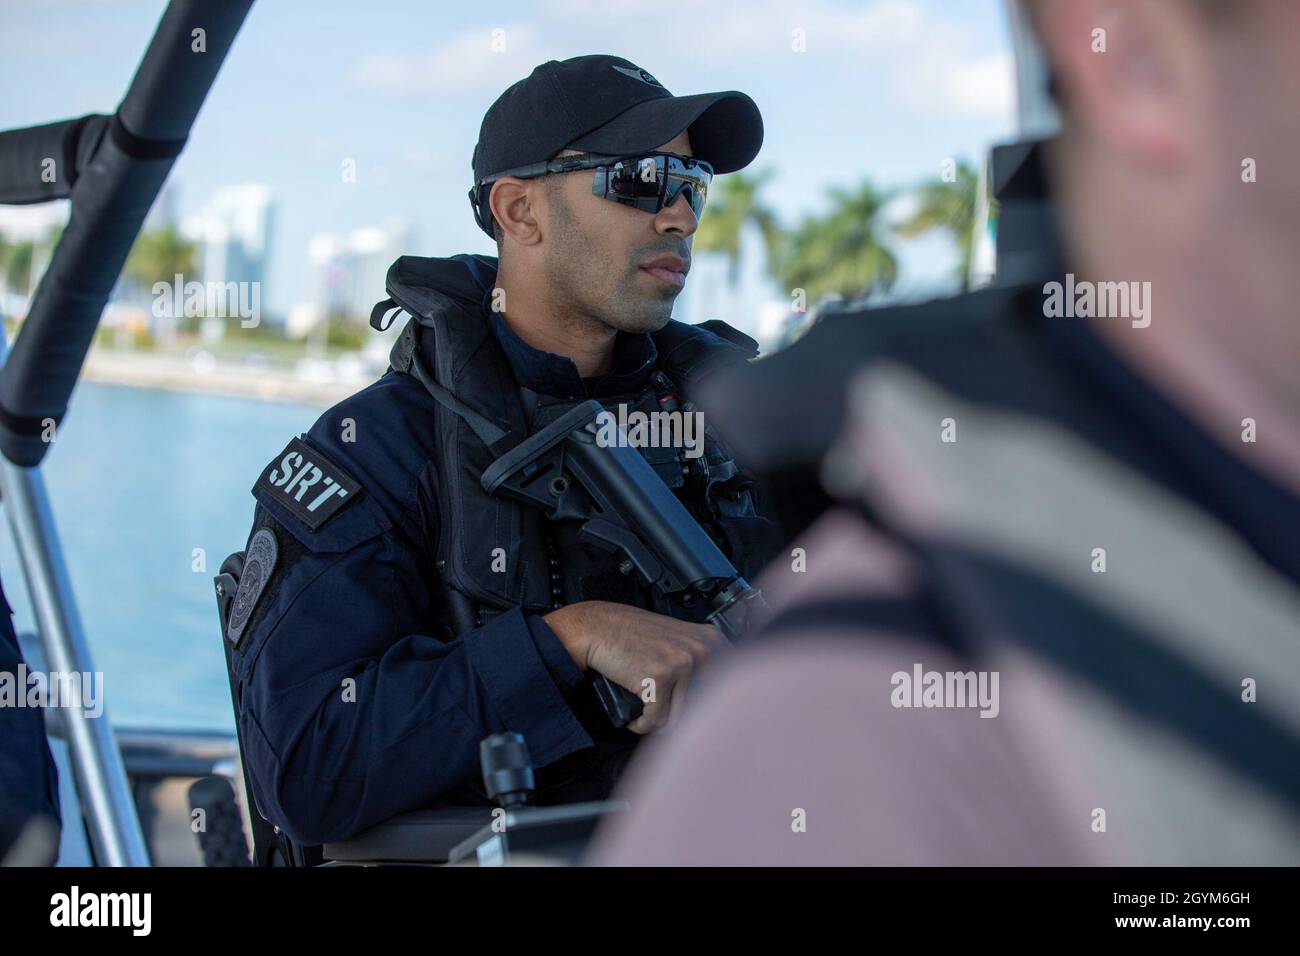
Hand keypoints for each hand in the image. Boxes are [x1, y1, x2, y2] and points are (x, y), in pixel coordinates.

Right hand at [542, 601, 727, 733]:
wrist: (593, 628)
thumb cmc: (628, 635)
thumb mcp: (675, 640)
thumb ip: (698, 661)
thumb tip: (713, 700)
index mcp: (711, 640)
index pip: (727, 689)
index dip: (707, 707)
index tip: (696, 715)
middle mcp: (702, 650)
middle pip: (704, 707)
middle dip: (680, 717)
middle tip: (662, 715)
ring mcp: (683, 663)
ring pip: (680, 718)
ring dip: (658, 722)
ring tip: (646, 712)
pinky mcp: (660, 678)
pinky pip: (655, 721)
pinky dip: (641, 724)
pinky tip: (634, 716)